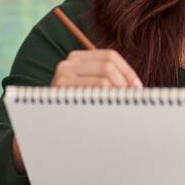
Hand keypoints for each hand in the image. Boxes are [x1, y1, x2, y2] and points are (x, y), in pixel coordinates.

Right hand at [13, 49, 142, 173]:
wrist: (46, 128)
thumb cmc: (75, 111)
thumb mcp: (90, 92)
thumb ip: (107, 83)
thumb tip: (137, 87)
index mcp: (77, 58)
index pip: (110, 55)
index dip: (128, 71)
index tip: (138, 89)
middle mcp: (68, 62)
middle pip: (108, 64)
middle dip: (125, 82)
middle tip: (133, 99)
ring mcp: (62, 74)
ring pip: (104, 76)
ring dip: (118, 92)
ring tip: (122, 106)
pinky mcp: (62, 88)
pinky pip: (96, 88)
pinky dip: (108, 98)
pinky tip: (109, 109)